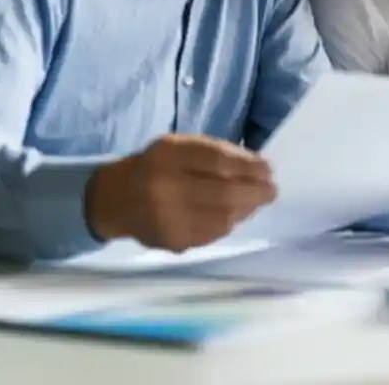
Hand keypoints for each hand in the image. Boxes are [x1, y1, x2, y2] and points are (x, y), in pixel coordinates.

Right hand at [85, 134, 276, 251]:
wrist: (116, 199)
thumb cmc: (158, 166)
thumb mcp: (180, 147)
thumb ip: (216, 153)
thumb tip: (260, 169)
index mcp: (167, 155)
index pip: (218, 161)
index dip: (249, 166)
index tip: (268, 169)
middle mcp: (164, 187)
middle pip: (224, 192)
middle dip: (255, 192)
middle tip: (271, 190)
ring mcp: (167, 218)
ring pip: (222, 217)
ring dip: (245, 209)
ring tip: (255, 202)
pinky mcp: (172, 241)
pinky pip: (212, 234)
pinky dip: (229, 223)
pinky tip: (234, 215)